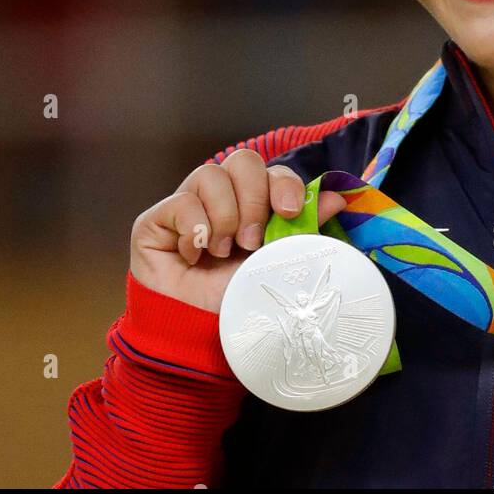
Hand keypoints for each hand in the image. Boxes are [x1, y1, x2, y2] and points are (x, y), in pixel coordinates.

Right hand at [130, 149, 347, 312]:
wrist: (198, 332)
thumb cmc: (238, 300)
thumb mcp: (278, 262)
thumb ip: (304, 229)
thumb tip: (336, 198)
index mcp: (253, 204)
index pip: (271, 171)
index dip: (283, 184)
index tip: (289, 212)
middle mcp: (221, 198)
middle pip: (242, 161)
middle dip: (253, 200)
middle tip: (251, 242)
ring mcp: (188, 204)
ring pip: (210, 174)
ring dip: (224, 217)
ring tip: (222, 252)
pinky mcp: (156, 219)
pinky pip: (182, 201)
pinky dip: (195, 231)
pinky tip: (194, 257)